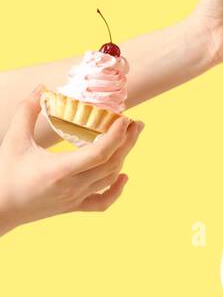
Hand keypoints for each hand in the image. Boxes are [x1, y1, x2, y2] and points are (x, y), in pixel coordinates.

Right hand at [0, 89, 142, 235]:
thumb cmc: (4, 173)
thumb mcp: (14, 140)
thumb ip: (27, 112)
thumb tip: (41, 88)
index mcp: (60, 170)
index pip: (100, 153)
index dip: (117, 136)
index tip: (125, 119)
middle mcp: (73, 186)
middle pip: (112, 163)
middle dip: (128, 142)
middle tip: (136, 123)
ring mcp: (75, 199)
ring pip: (109, 178)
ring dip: (123, 157)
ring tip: (130, 138)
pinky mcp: (73, 207)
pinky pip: (102, 202)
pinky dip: (117, 190)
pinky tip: (124, 176)